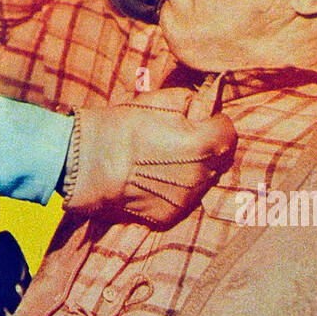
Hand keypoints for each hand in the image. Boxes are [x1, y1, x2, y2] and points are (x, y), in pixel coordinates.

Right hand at [64, 88, 236, 229]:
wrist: (87, 161)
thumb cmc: (121, 125)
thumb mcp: (158, 99)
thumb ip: (191, 102)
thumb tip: (205, 108)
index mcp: (204, 144)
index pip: (229, 132)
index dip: (213, 124)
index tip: (199, 121)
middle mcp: (201, 176)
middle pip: (219, 160)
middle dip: (206, 148)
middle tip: (178, 140)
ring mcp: (185, 200)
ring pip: (202, 182)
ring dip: (191, 171)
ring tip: (161, 160)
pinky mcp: (168, 216)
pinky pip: (182, 201)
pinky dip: (173, 190)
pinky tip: (151, 179)